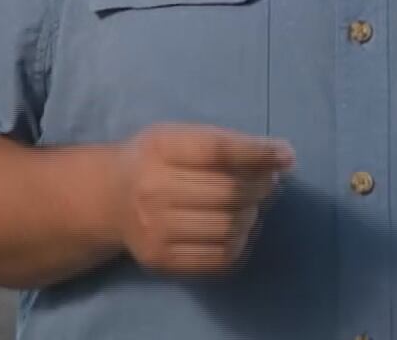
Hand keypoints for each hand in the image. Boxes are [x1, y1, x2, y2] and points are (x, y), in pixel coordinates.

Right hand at [108, 123, 294, 276]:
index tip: (286, 155)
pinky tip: (240, 229)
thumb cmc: (158, 160)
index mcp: (159, 148)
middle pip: (227, 192)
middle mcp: (152, 190)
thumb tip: (282, 157)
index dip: (258, 153)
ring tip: (252, 205)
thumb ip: (224, 142)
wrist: (110, 199)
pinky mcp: (162, 260)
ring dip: (253, 215)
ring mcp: (155, 229)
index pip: (217, 150)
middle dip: (262, 187)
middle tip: (270, 183)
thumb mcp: (179, 136)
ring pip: (228, 227)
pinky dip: (241, 243)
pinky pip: (219, 258)